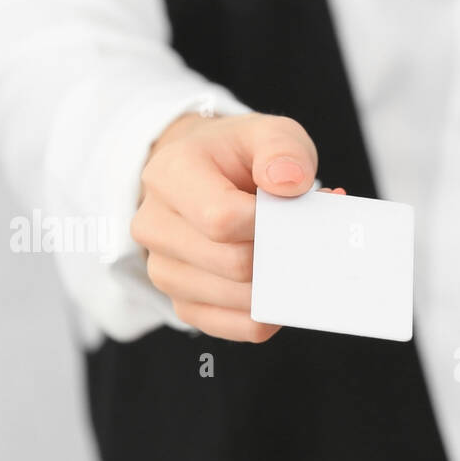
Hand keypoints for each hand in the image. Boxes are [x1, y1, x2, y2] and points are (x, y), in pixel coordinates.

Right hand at [131, 112, 342, 341]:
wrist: (204, 174)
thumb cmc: (238, 156)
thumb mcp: (267, 133)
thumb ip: (283, 149)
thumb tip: (289, 183)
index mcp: (169, 176)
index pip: (221, 220)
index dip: (270, 223)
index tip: (293, 211)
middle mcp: (154, 227)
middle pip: (235, 265)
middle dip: (283, 252)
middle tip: (305, 233)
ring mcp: (164, 271)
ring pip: (242, 301)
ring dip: (283, 281)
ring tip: (293, 250)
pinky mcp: (185, 304)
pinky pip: (242, 328)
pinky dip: (275, 310)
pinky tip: (283, 283)